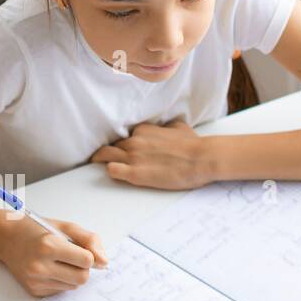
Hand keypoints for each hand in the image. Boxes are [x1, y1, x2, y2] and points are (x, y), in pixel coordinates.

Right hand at [0, 216, 107, 296]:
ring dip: (72, 275)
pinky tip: (50, 269)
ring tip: (59, 262)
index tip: (79, 249)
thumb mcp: (66, 227)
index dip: (88, 255)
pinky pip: (61, 290)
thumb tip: (104, 262)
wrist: (8, 239)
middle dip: (83, 268)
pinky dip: (61, 281)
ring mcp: (35, 280)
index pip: (87, 260)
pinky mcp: (34, 290)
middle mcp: (40, 266)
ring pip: (73, 286)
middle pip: (82, 278)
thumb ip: (90, 241)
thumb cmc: (38, 231)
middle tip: (72, 258)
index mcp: (49, 246)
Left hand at [90, 119, 216, 188]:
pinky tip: (115, 174)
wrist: (201, 158)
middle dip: (113, 153)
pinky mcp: (135, 173)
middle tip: (111, 160)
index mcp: (143, 129)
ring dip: (102, 160)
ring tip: (99, 165)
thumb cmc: (193, 145)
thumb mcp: (180, 128)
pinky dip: (110, 171)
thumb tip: (168, 127)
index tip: (126, 150)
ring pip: (105, 155)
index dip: (124, 144)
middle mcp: (135, 140)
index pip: (125, 136)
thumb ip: (168, 127)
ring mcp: (133, 157)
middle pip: (114, 146)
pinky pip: (111, 170)